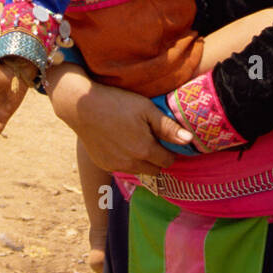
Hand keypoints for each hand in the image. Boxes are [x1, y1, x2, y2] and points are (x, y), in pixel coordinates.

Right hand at [43, 64, 193, 174]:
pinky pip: (123, 167)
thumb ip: (168, 127)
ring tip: (135, 138)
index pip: (168, 161)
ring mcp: (115, 166)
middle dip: (157, 158)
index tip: (165, 138)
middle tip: (151, 138)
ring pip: (139, 170)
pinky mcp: (104, 164)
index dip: (170, 150)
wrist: (82, 106)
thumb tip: (189, 140)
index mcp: (144, 150)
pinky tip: (120, 142)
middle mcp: (130, 163)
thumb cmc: (117, 103)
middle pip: (155, 170)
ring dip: (142, 160)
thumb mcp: (146, 109)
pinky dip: (126, 159)